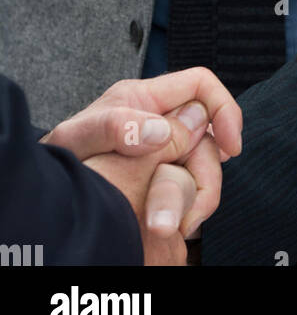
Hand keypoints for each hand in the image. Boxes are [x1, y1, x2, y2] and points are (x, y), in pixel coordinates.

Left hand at [41, 69, 241, 265]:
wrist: (48, 195)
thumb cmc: (58, 160)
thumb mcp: (79, 138)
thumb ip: (118, 127)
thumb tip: (162, 131)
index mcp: (144, 98)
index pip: (201, 85)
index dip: (224, 109)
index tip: (231, 146)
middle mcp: (158, 121)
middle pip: (207, 137)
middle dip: (207, 175)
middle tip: (192, 214)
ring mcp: (162, 152)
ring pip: (201, 168)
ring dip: (195, 200)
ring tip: (175, 229)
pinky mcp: (161, 180)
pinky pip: (189, 191)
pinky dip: (187, 211)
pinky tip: (172, 228)